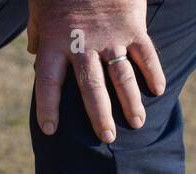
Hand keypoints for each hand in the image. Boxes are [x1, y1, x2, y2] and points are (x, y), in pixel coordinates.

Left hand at [28, 0, 165, 142]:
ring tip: (137, 124)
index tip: (50, 131)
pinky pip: (145, 53)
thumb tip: (36, 59)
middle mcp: (82, 46)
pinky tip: (159, 90)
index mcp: (54, 44)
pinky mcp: (133, 25)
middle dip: (99, 116)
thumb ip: (38, 37)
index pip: (48, 84)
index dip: (48, 108)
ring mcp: (111, 37)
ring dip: (130, 102)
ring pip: (121, 76)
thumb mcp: (39, 11)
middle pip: (91, 88)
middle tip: (107, 139)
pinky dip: (153, 72)